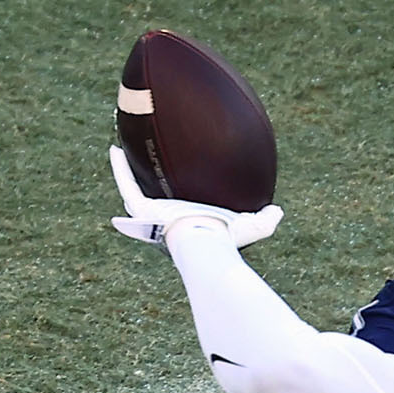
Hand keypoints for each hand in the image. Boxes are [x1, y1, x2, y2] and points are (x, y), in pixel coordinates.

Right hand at [108, 144, 281, 248]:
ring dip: (126, 170)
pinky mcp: (142, 208)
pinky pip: (127, 183)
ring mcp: (152, 213)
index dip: (175, 198)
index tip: (177, 183)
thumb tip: (278, 210)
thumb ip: (267, 219)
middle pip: (152, 197)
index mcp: (188, 221)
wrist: (207, 243)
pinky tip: (114, 148)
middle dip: (146, 183)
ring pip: (133, 188)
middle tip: (141, 164)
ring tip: (120, 151)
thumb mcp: (253, 227)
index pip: (179, 208)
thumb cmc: (228, 240)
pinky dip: (119, 167)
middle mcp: (166, 217)